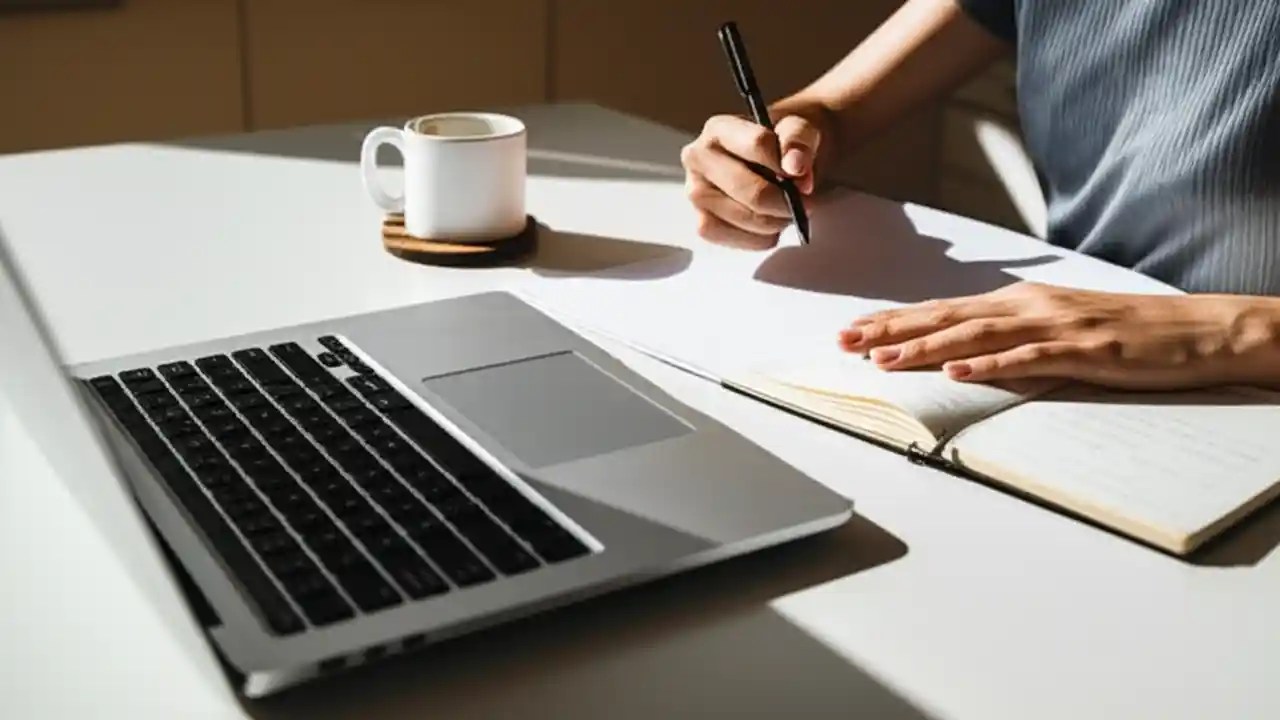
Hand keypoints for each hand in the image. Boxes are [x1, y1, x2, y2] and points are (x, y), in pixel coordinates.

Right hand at [680, 110, 827, 249]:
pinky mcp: (702, 222)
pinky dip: (759, 239)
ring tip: (787, 213)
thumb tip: (795, 166)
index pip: (757, 144)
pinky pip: (733, 238)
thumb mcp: (800, 129)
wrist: (776, 165)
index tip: (804, 175)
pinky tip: (770, 227)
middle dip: (784, 202)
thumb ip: (799, 139)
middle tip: (804, 203)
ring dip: (774, 222)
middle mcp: (699, 158)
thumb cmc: (783, 146)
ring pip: (742, 217)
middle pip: (749, 189)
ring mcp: (696, 193)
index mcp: (719, 129)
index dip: (788, 164)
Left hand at [838, 282, 1279, 389]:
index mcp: (1020, 302)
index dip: (895, 320)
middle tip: (846, 341)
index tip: (853, 330)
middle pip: (947, 317)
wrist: (1195, 331)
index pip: (943, 310)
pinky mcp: (1085, 351)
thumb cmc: (1124, 332)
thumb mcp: (1057, 328)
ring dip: (929, 348)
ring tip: (886, 361)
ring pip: (978, 336)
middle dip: (893, 330)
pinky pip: (1031, 359)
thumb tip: (959, 353)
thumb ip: (1009, 336)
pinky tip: (961, 373)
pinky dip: (992, 365)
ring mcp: (1057, 327)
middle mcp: (1029, 307)